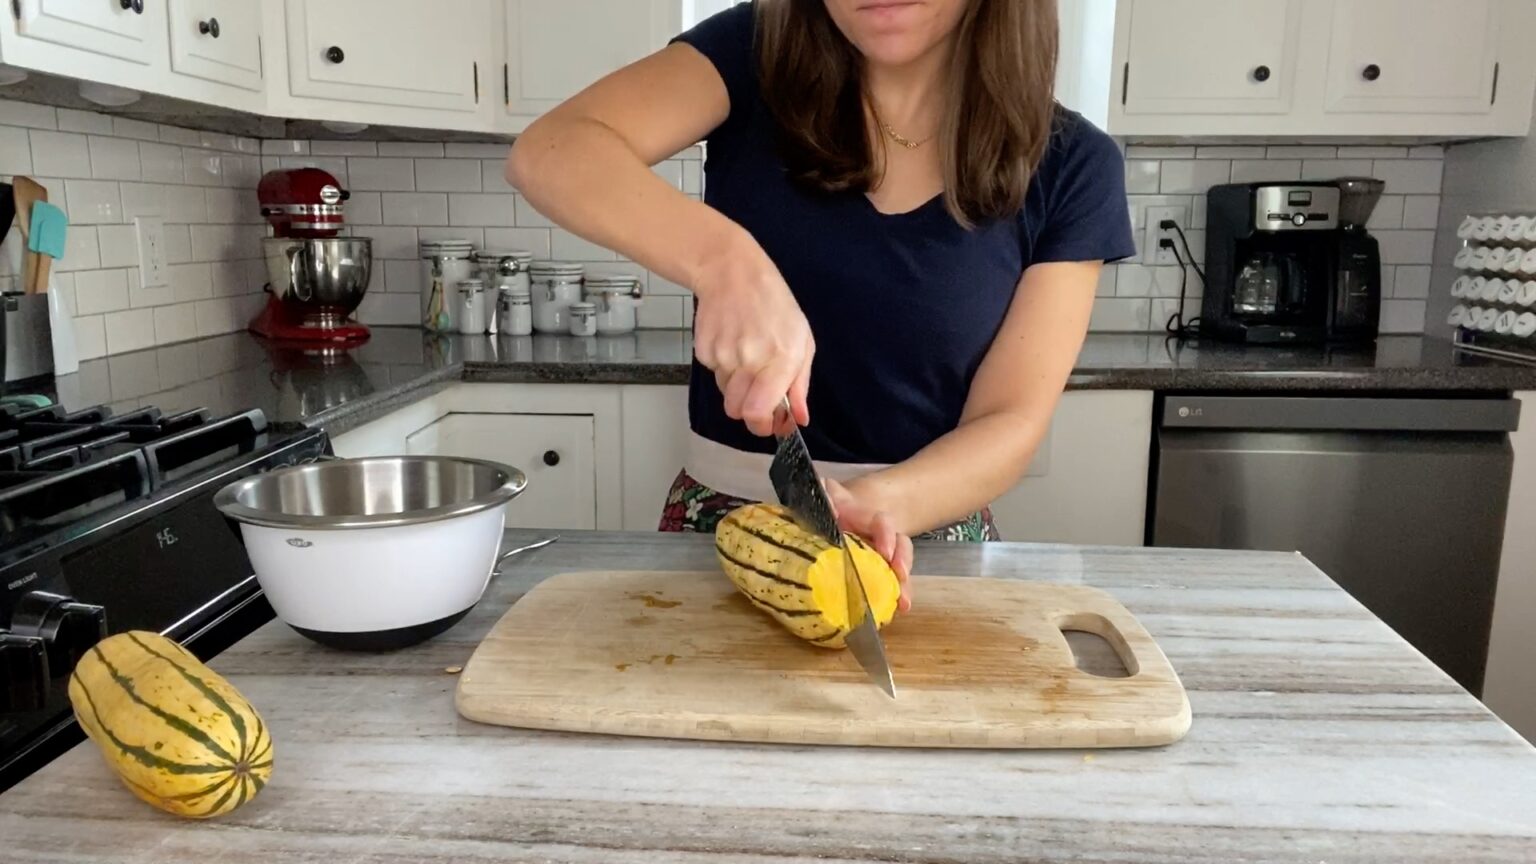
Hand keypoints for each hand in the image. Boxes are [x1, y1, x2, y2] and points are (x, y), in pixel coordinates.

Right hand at [691, 230, 814, 435]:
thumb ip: (800, 383)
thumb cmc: (773, 304)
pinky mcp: (703, 351)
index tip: (769, 424)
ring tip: (747, 356)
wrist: (732, 273)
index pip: (758, 413)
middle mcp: (749, 360)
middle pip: (737, 411)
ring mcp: (722, 355)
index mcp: (780, 359)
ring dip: (737, 386)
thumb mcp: (801, 341)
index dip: (762, 425)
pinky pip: (714, 374)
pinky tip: (732, 342)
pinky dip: (724, 367)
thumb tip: (799, 417)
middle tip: (759, 394)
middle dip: (748, 410)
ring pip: (725, 394)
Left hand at [824, 478, 913, 613]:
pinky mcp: (878, 571)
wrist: (838, 514)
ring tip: (902, 601)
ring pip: (899, 567)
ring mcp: (881, 554)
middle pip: (900, 546)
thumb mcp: (826, 493)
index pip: (882, 523)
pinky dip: (898, 595)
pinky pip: (892, 584)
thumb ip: (826, 491)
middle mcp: (879, 536)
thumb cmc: (831, 506)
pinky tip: (902, 607)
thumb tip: (830, 507)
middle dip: (901, 561)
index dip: (886, 535)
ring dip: (902, 584)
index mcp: (865, 517)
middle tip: (898, 574)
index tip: (885, 552)